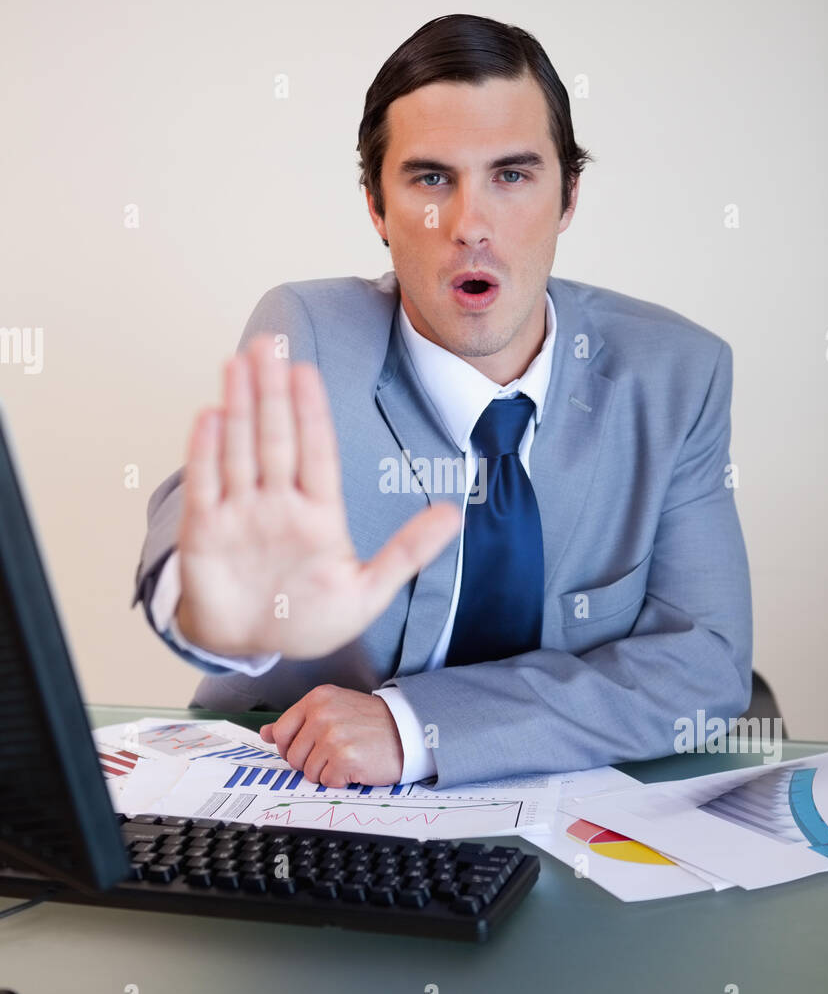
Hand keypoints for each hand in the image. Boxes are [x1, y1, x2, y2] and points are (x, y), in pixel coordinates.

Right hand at [175, 334, 460, 657]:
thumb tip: (455, 515)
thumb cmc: (307, 618)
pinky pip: (206, 487)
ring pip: (240, 450)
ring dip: (239, 408)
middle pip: (276, 437)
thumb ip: (408, 552)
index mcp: (318, 512)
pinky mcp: (205, 532)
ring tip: (238, 364)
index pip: (316, 450)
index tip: (307, 372)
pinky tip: (210, 418)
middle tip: (269, 345)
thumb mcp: (368, 592)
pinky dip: (206, 455)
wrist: (251, 648)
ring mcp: (240, 514)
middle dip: (272, 391)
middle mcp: (277, 503)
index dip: (311, 411)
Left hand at [259, 685, 403, 787]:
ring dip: (327, 771)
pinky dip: (341, 779)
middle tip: (336, 750)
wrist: (409, 731)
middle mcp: (322, 715)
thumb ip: (297, 721)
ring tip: (348, 756)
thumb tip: (265, 733)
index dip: (291, 746)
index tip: (309, 746)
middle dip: (311, 761)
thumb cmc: (372, 723)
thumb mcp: (334, 709)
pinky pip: (326, 781)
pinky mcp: (344, 758)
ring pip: (308, 771)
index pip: (280, 732)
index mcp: (317, 699)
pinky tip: (356, 765)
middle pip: (292, 755)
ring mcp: (333, 736)